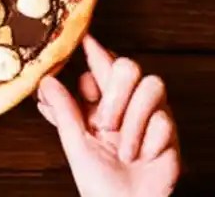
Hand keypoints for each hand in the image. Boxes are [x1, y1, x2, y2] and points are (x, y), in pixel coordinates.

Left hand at [36, 35, 179, 196]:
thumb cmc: (96, 177)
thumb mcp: (74, 142)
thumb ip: (63, 110)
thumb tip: (45, 81)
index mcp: (99, 101)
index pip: (99, 66)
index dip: (95, 50)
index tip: (85, 37)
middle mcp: (126, 102)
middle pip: (129, 67)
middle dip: (116, 91)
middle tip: (103, 121)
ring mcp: (150, 114)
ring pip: (153, 86)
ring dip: (134, 119)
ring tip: (121, 145)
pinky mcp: (169, 131)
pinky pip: (165, 120)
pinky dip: (148, 142)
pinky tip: (139, 155)